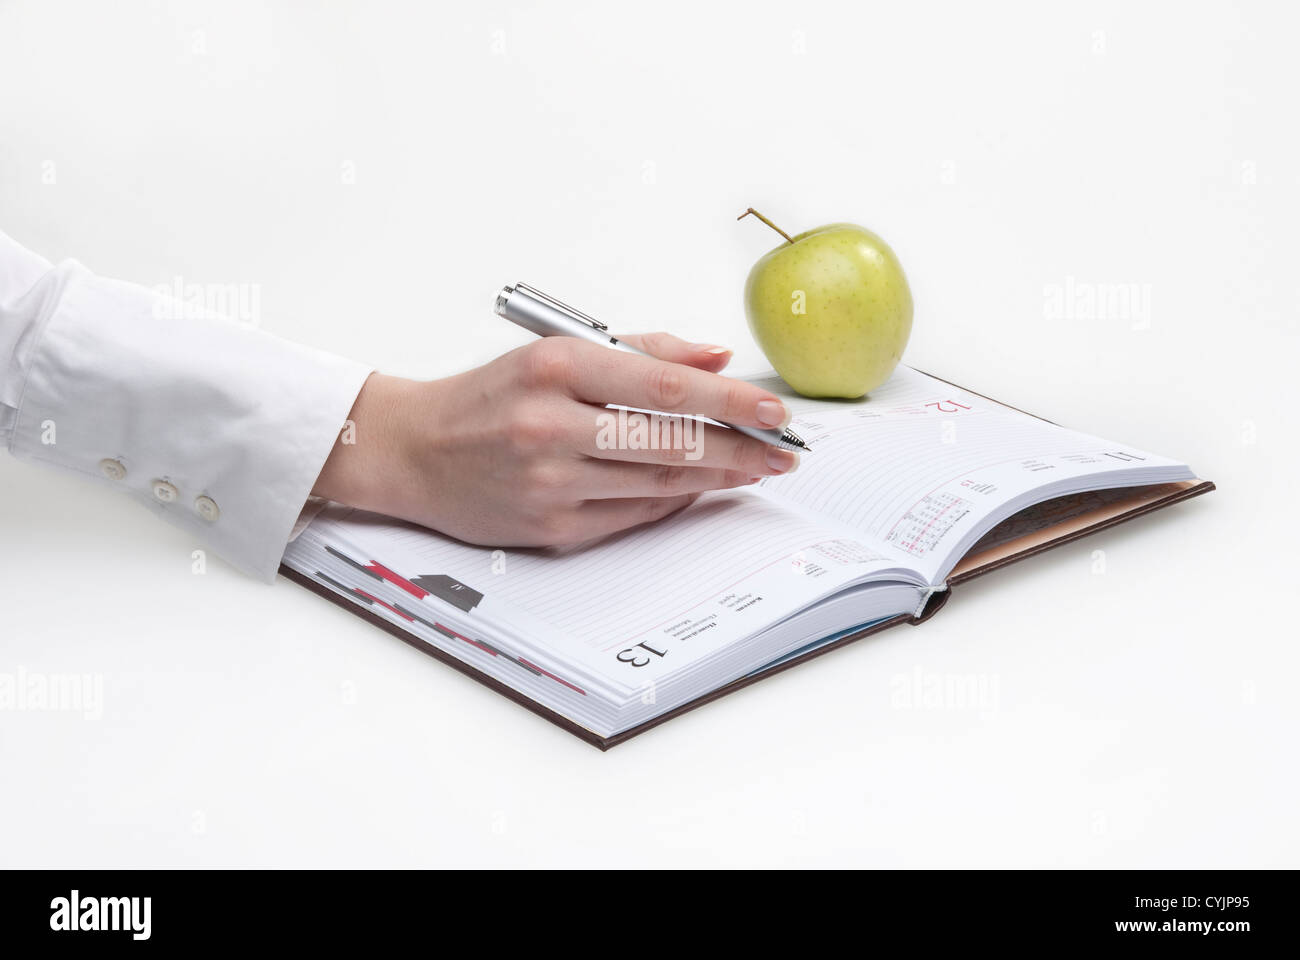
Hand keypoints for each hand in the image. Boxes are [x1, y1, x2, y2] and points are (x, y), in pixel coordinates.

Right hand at [312, 334, 799, 545]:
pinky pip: (633, 516)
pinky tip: (701, 488)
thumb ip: (641, 350)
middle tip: (783, 450)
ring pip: (659, 484)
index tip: (774, 410)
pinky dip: (674, 502)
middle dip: (740, 447)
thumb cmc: (487, 397)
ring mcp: (549, 481)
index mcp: (555, 367)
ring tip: (755, 467)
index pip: (664, 385)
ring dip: (718, 477)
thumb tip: (715, 356)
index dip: (729, 400)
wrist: (412, 451)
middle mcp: (550, 424)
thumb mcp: (554, 351)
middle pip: (671, 441)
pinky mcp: (549, 525)